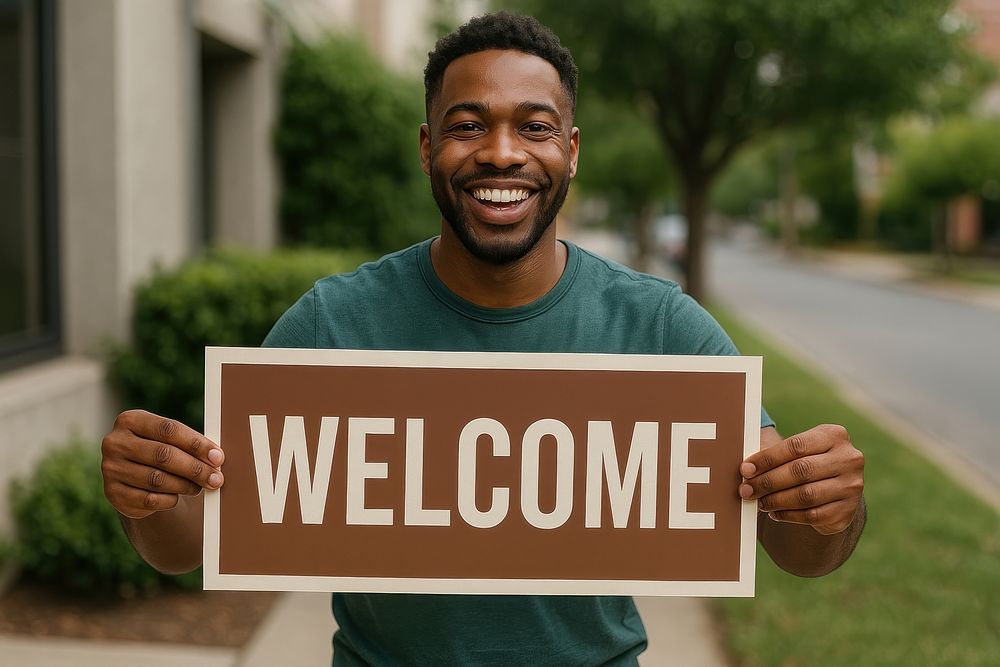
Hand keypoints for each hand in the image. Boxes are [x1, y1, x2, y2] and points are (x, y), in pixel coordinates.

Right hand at [101, 410, 224, 518]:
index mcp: (130, 420)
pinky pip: (149, 500)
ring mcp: (110, 468)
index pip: (169, 430)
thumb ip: (189, 444)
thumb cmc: (159, 451)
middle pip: (163, 455)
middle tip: (216, 478)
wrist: (131, 478)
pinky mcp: (112, 493)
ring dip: (185, 485)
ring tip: (198, 487)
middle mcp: (115, 442)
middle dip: (195, 468)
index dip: (196, 444)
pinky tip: (177, 496)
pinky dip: (169, 500)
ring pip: (157, 480)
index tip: (218, 457)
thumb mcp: (168, 440)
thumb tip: (216, 459)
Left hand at [739, 425, 863, 534]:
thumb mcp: (797, 451)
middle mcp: (849, 459)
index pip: (795, 446)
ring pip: (806, 495)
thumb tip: (746, 468)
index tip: (746, 469)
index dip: (767, 458)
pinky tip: (775, 513)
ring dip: (776, 500)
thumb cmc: (807, 463)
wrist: (836, 489)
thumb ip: (774, 453)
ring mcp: (852, 486)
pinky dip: (788, 515)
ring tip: (760, 502)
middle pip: (801, 471)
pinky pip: (811, 515)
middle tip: (746, 489)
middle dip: (768, 481)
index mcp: (834, 435)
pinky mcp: (847, 510)